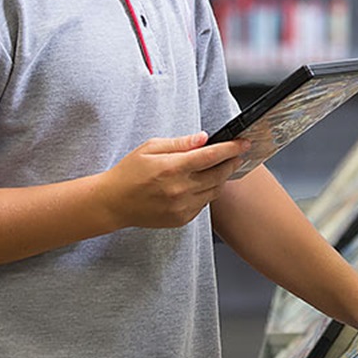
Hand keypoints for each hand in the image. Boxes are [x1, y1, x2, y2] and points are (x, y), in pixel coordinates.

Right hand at [99, 132, 247, 228]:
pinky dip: (207, 192)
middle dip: (231, 162)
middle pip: (218, 174)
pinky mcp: (181, 219)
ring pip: (214, 191)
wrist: (113, 203)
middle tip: (237, 154)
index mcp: (172, 168)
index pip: (211, 156)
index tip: (243, 143)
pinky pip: (203, 204)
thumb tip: (204, 138)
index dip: (231, 148)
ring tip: (220, 167)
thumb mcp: (150, 148)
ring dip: (221, 178)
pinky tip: (200, 184)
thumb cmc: (129, 172)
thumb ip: (180, 143)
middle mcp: (179, 189)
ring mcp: (181, 207)